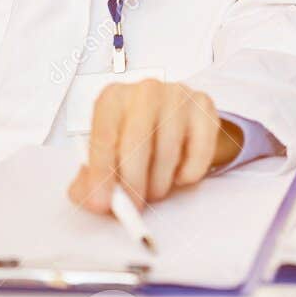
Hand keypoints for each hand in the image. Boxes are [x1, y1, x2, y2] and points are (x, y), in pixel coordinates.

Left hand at [67, 80, 239, 213]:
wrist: (173, 119)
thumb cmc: (134, 139)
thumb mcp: (107, 155)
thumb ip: (91, 180)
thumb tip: (96, 199)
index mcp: (113, 98)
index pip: (103, 137)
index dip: (101, 174)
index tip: (102, 202)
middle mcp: (145, 91)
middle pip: (136, 142)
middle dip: (133, 182)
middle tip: (134, 205)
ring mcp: (177, 95)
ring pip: (168, 151)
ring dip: (160, 182)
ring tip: (155, 188)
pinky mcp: (204, 106)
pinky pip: (199, 151)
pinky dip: (188, 173)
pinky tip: (178, 173)